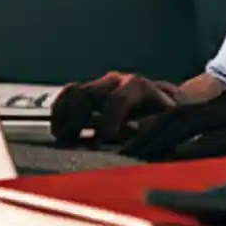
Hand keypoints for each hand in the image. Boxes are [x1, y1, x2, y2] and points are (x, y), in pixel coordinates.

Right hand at [49, 71, 180, 144]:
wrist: (163, 104)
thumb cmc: (166, 119)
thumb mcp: (168, 123)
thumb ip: (154, 129)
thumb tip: (139, 139)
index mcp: (137, 86)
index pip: (117, 100)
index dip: (109, 120)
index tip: (104, 140)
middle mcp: (115, 81)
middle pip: (88, 94)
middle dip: (78, 120)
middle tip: (70, 144)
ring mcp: (99, 84)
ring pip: (74, 92)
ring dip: (64, 115)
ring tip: (60, 139)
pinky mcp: (88, 91)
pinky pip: (67, 95)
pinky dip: (60, 112)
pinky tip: (57, 131)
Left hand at [120, 88, 225, 160]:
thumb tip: (193, 171)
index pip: (177, 114)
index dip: (146, 131)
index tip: (119, 150)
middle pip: (174, 117)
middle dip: (141, 137)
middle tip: (113, 157)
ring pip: (190, 126)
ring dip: (157, 144)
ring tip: (130, 162)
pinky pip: (221, 141)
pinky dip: (192, 153)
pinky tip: (172, 166)